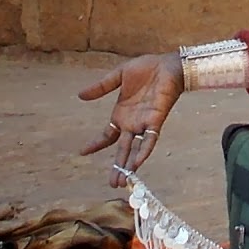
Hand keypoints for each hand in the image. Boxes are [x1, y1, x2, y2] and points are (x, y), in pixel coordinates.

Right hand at [79, 52, 184, 185]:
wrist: (167, 63)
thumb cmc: (146, 69)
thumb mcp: (118, 76)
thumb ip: (101, 87)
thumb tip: (80, 95)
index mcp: (122, 114)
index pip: (107, 135)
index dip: (96, 144)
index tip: (83, 153)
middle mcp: (132, 122)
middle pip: (122, 149)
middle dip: (117, 166)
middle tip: (113, 184)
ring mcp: (144, 123)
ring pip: (135, 149)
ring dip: (129, 165)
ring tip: (122, 182)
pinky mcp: (156, 120)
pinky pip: (150, 139)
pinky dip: (143, 151)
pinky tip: (137, 164)